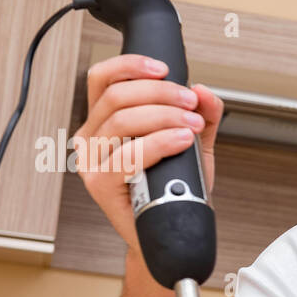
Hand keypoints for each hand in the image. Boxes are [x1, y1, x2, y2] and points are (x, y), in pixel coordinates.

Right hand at [69, 54, 224, 251]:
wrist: (171, 230)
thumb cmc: (173, 189)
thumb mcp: (195, 144)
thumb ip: (204, 116)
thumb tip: (204, 92)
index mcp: (104, 122)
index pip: (102, 79)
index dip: (130, 66)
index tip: (164, 69)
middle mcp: (92, 138)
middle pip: (116, 97)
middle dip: (160, 94)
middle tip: (190, 104)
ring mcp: (92, 162)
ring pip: (121, 122)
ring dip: (162, 117)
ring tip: (191, 125)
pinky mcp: (99, 185)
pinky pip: (125, 157)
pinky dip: (157, 144)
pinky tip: (180, 141)